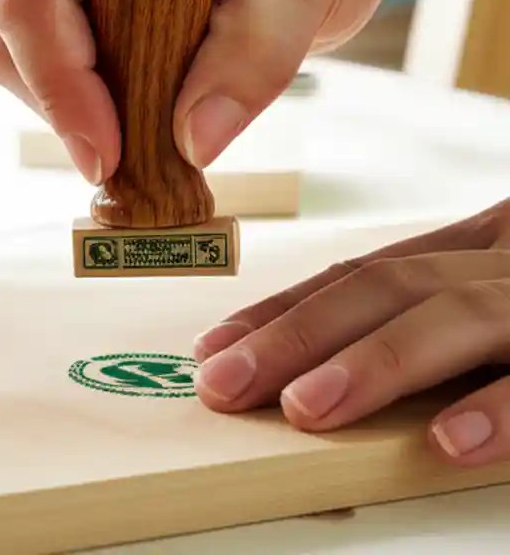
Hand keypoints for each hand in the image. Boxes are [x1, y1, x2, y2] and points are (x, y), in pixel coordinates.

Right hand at [0, 0, 413, 182]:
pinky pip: (36, 50)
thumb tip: (191, 145)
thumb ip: (249, 66)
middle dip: (59, 101)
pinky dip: (75, 94)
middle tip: (126, 154)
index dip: (58, 86)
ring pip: (11, 46)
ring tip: (141, 125)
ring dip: (65, 103)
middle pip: (7, 27)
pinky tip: (132, 104)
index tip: (106, 157)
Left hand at [193, 198, 509, 465]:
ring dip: (374, 363)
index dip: (283, 312)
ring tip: (307, 407)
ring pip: (458, 314)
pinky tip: (448, 440)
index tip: (211, 350)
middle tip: (227, 384)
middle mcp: (507, 261)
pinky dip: (498, 409)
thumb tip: (310, 381)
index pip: (363, 276)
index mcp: (480, 249)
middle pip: (390, 287)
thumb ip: (421, 327)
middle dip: (298, 335)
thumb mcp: (490, 309)